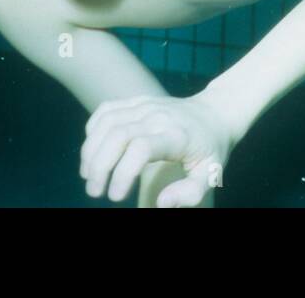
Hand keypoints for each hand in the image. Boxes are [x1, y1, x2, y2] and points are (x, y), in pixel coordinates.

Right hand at [79, 92, 234, 206]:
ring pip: (108, 122)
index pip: (141, 148)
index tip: (115, 197)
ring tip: (89, 176)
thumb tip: (162, 203)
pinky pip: (107, 109)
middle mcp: (158, 116)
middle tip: (95, 192)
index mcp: (176, 136)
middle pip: (118, 135)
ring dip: (91, 150)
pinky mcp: (137, 101)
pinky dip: (93, 129)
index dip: (123, 173)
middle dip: (99, 166)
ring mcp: (145, 105)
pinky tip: (93, 150)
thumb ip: (190, 192)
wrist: (215, 113)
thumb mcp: (211, 174)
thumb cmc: (211, 148)